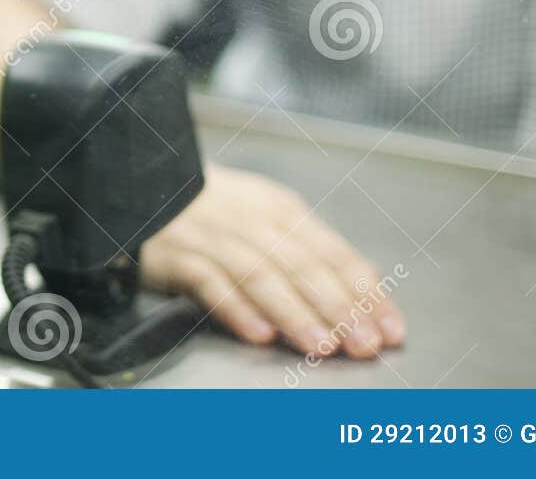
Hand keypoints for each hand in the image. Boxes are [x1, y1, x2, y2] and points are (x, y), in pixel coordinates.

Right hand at [142, 165, 405, 358]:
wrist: (145, 188)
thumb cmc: (215, 212)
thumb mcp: (266, 218)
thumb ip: (311, 251)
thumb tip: (366, 286)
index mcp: (281, 211)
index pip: (333, 253)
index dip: (365, 292)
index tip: (390, 328)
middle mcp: (252, 221)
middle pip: (302, 265)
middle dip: (338, 307)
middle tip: (363, 344)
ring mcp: (214, 237)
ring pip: (261, 275)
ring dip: (295, 313)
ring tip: (321, 346)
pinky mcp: (177, 256)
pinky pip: (210, 282)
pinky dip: (236, 308)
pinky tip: (258, 333)